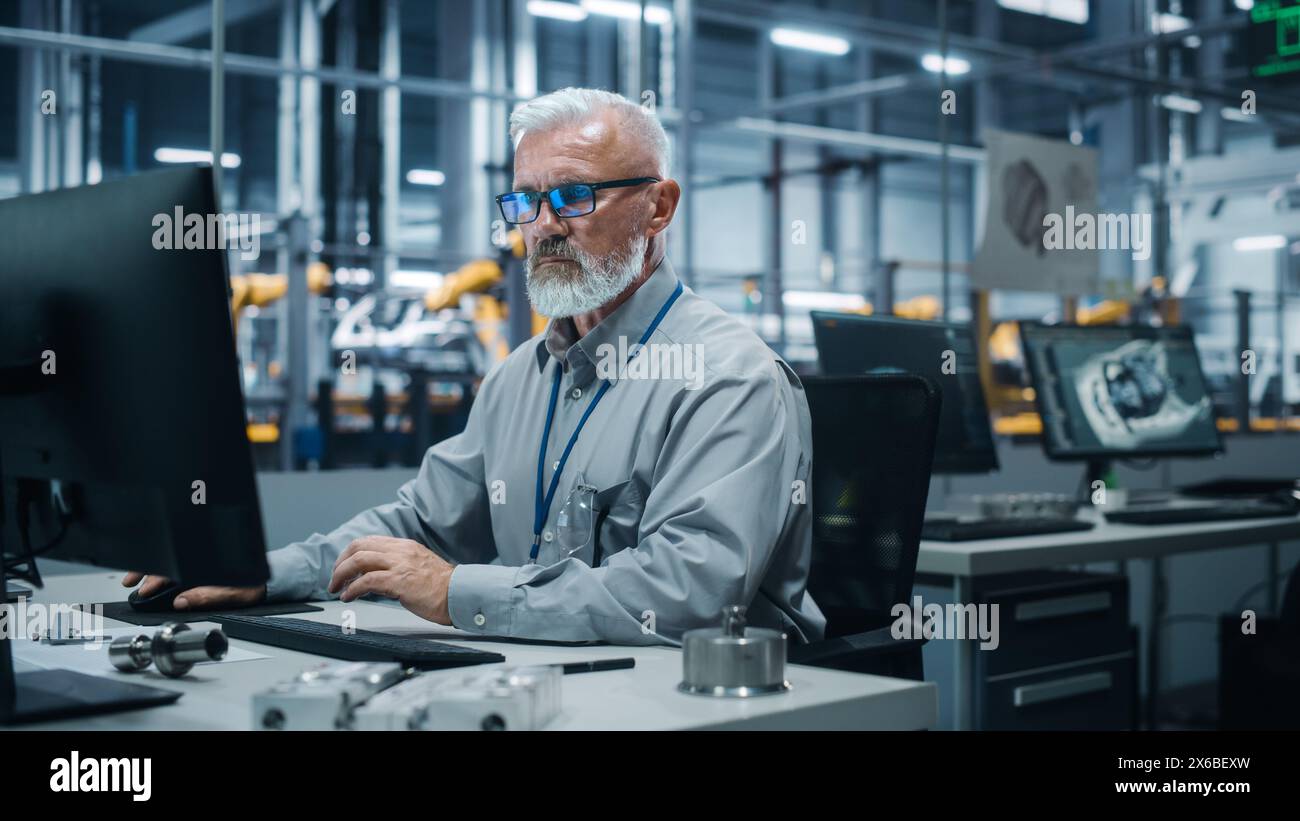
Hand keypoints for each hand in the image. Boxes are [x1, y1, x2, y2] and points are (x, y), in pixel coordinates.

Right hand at [121, 571, 265, 610]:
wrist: (272, 577)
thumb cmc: (256, 583)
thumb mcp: (235, 592)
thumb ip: (209, 596)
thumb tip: (181, 601)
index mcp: (206, 563)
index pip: (174, 568)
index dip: (155, 578)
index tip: (143, 589)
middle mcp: (202, 559)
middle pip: (168, 562)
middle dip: (146, 571)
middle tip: (129, 582)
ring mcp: (201, 562)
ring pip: (171, 563)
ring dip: (152, 571)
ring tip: (135, 579)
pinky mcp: (203, 567)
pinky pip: (179, 567)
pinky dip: (164, 572)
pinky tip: (155, 580)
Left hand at [327, 536, 454, 624]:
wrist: (460, 595)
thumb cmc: (442, 588)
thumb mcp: (419, 567)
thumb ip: (398, 567)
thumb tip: (375, 578)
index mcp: (405, 546)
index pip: (369, 541)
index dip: (350, 553)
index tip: (343, 567)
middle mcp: (400, 551)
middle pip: (358, 547)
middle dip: (340, 563)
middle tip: (334, 579)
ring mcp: (399, 565)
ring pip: (359, 560)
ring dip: (341, 575)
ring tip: (336, 588)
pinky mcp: (399, 582)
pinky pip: (366, 581)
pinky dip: (352, 590)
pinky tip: (349, 597)